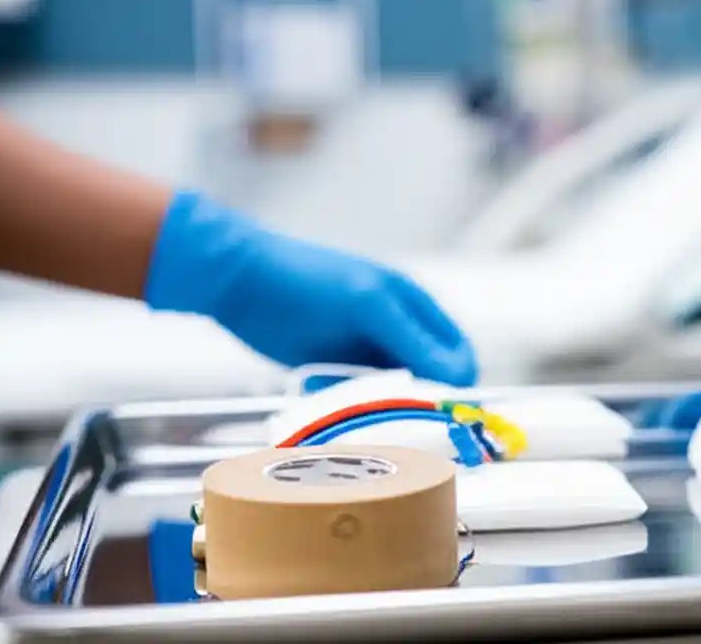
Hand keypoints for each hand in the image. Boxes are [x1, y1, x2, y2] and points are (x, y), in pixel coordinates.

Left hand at [146, 192, 476, 385]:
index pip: (459, 356)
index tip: (437, 412)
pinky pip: (360, 401)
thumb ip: (415, 341)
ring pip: (395, 396)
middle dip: (421, 403)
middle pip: (430, 382)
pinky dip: (353, 408)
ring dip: (384, 409)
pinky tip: (330, 402)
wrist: (240, 281)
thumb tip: (460, 378)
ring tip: (356, 408)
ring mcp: (365, 353)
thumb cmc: (309, 282)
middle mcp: (397, 332)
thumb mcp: (369, 306)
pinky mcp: (335, 371)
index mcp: (415, 307)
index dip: (457, 385)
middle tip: (394, 418)